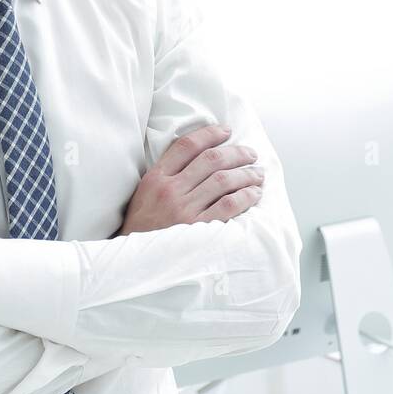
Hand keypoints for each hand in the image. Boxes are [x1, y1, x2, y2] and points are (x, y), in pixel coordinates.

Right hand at [117, 124, 264, 235]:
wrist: (134, 262)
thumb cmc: (143, 225)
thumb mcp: (145, 193)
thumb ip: (167, 172)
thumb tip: (198, 153)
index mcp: (156, 178)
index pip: (187, 145)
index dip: (210, 133)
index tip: (226, 131)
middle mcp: (170, 191)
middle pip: (211, 160)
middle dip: (237, 153)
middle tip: (251, 153)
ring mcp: (184, 211)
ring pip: (223, 180)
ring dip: (246, 174)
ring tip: (258, 174)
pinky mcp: (198, 230)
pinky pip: (228, 206)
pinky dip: (245, 196)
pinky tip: (254, 194)